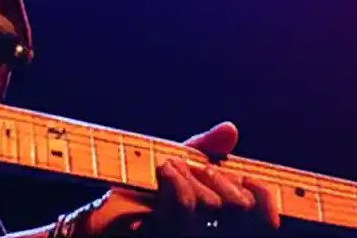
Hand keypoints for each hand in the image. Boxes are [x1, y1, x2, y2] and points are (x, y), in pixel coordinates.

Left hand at [80, 122, 278, 236]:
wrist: (91, 222)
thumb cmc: (134, 196)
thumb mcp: (173, 167)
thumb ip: (204, 152)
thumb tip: (230, 129)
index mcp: (219, 226)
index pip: (263, 224)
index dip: (265, 199)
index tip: (248, 177)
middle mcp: (205, 235)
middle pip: (239, 211)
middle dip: (222, 180)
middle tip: (201, 168)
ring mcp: (182, 237)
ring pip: (210, 208)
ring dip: (192, 175)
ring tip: (169, 165)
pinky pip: (180, 211)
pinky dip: (175, 182)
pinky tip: (162, 170)